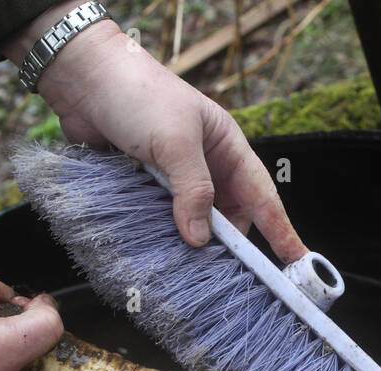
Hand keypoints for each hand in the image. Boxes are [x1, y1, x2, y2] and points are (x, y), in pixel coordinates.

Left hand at [5, 10, 307, 262]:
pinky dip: (167, 239)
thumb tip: (201, 238)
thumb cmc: (137, 95)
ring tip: (201, 276)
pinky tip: (167, 258)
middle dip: (234, 246)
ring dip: (197, 245)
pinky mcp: (146, 188)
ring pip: (197, 222)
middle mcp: (205, 164)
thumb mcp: (174, 140)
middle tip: (240, 280)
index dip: (281, 229)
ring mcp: (174, 178)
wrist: (83, 80)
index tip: (297, 261)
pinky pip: (164, 221)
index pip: (262, 195)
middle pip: (231, 215)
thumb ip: (192, 189)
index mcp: (225, 146)